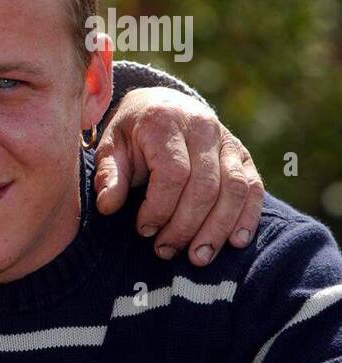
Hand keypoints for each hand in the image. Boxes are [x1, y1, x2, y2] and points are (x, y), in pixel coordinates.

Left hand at [94, 88, 263, 266]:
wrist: (159, 105)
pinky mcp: (242, 154)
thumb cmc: (130, 133)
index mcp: (165, 121)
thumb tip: (108, 206)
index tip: (143, 230)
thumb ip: (108, 175)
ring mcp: (227, 140)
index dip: (160, 207)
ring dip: (218, 228)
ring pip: (234, 189)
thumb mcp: (110, 147)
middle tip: (166, 251)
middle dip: (186, 225)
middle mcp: (202, 127)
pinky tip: (235, 242)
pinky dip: (247, 216)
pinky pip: (253, 187)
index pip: (173, 173)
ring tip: (198, 257)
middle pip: (205, 185)